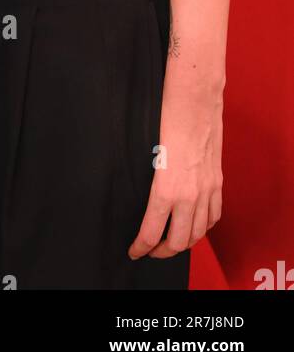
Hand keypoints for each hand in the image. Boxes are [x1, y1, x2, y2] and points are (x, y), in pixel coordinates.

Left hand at [127, 84, 223, 260]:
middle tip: (150, 250)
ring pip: (199, 233)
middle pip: (179, 241)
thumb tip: (141, 199)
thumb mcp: (147, 153)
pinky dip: (204, 227)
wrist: (194, 100)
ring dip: (184, 243)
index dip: (141, 247)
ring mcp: (207, 190)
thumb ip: (149, 181)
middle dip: (162, 252)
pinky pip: (214, 215)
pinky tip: (196, 225)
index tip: (134, 251)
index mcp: (165, 189)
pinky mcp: (217, 182)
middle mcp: (189, 195)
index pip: (151, 231)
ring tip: (172, 243)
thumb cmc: (165, 120)